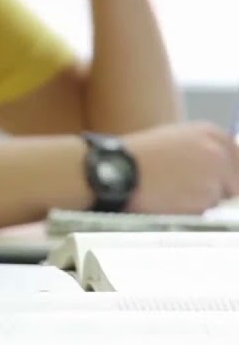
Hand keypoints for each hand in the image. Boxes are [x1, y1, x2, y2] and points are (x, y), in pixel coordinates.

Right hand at [124, 122, 238, 213]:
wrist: (117, 170)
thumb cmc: (138, 156)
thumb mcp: (174, 140)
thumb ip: (202, 151)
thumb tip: (221, 171)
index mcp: (211, 133)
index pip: (237, 160)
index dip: (225, 174)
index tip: (214, 181)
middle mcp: (219, 152)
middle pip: (234, 182)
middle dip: (217, 189)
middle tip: (184, 187)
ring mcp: (216, 175)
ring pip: (218, 198)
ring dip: (199, 200)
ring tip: (170, 189)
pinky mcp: (207, 197)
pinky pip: (205, 211)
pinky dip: (189, 210)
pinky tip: (168, 198)